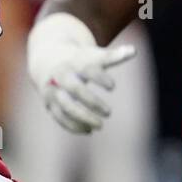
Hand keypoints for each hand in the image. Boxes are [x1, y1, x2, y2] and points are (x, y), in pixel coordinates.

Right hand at [27, 13, 136, 134]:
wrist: (47, 60)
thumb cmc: (78, 60)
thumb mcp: (92, 56)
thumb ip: (113, 56)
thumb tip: (134, 51)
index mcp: (74, 62)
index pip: (87, 69)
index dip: (100, 77)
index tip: (113, 86)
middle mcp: (61, 76)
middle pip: (75, 88)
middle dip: (92, 101)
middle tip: (109, 113)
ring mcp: (53, 90)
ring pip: (65, 106)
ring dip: (82, 117)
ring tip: (99, 126)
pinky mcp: (49, 103)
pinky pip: (59, 117)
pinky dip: (73, 126)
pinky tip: (88, 130)